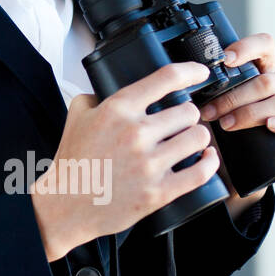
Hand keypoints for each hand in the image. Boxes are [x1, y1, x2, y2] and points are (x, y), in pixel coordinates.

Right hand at [31, 62, 220, 261]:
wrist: (65, 204)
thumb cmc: (73, 162)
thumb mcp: (77, 116)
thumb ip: (97, 96)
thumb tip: (114, 89)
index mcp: (117, 110)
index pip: (166, 79)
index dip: (190, 71)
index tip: (200, 73)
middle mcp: (135, 133)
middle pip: (188, 111)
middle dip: (187, 116)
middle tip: (180, 123)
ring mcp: (148, 164)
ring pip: (198, 138)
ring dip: (197, 138)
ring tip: (189, 140)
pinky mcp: (158, 191)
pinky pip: (200, 171)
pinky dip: (210, 162)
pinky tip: (207, 157)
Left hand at [197, 32, 274, 215]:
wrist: (233, 170)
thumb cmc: (220, 132)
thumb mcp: (210, 105)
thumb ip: (203, 88)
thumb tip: (177, 74)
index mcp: (265, 70)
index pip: (265, 46)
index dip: (247, 48)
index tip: (224, 60)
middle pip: (270, 79)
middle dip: (236, 95)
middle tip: (209, 111)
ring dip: (252, 112)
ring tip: (228, 125)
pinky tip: (271, 127)